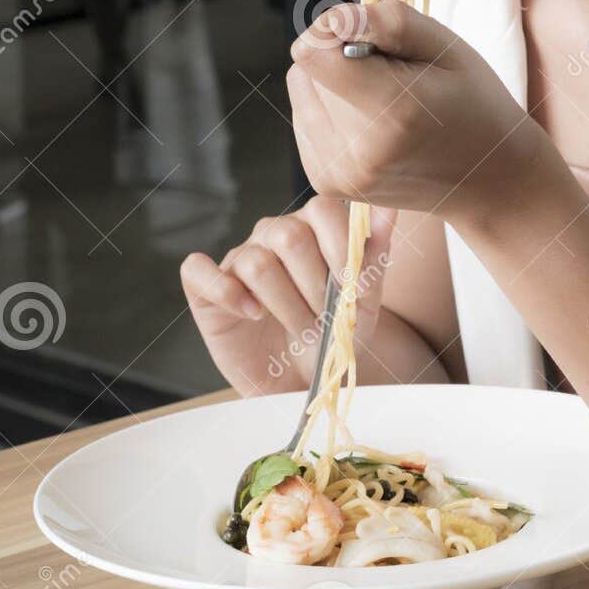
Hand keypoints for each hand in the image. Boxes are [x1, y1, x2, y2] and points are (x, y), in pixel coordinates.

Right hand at [180, 198, 395, 396]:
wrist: (306, 380)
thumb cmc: (336, 334)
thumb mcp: (365, 299)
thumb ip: (375, 252)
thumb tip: (390, 207)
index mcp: (313, 225)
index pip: (323, 208)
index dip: (340, 248)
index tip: (355, 289)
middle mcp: (273, 233)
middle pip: (289, 236)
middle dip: (314, 286)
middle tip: (324, 319)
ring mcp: (238, 258)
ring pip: (255, 262)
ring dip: (284, 305)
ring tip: (299, 328)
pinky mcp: (205, 287)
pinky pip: (197, 271)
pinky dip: (225, 292)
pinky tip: (251, 314)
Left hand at [286, 0, 552, 225]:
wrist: (487, 179)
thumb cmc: (472, 102)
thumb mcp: (447, 48)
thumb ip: (389, 23)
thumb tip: (331, 20)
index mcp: (390, 112)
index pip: (312, 53)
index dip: (335, 30)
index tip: (368, 33)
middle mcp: (355, 151)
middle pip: (308, 68)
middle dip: (341, 56)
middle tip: (392, 73)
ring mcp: (338, 173)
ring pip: (301, 90)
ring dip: (332, 82)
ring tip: (383, 98)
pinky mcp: (327, 182)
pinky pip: (305, 118)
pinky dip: (331, 110)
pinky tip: (371, 121)